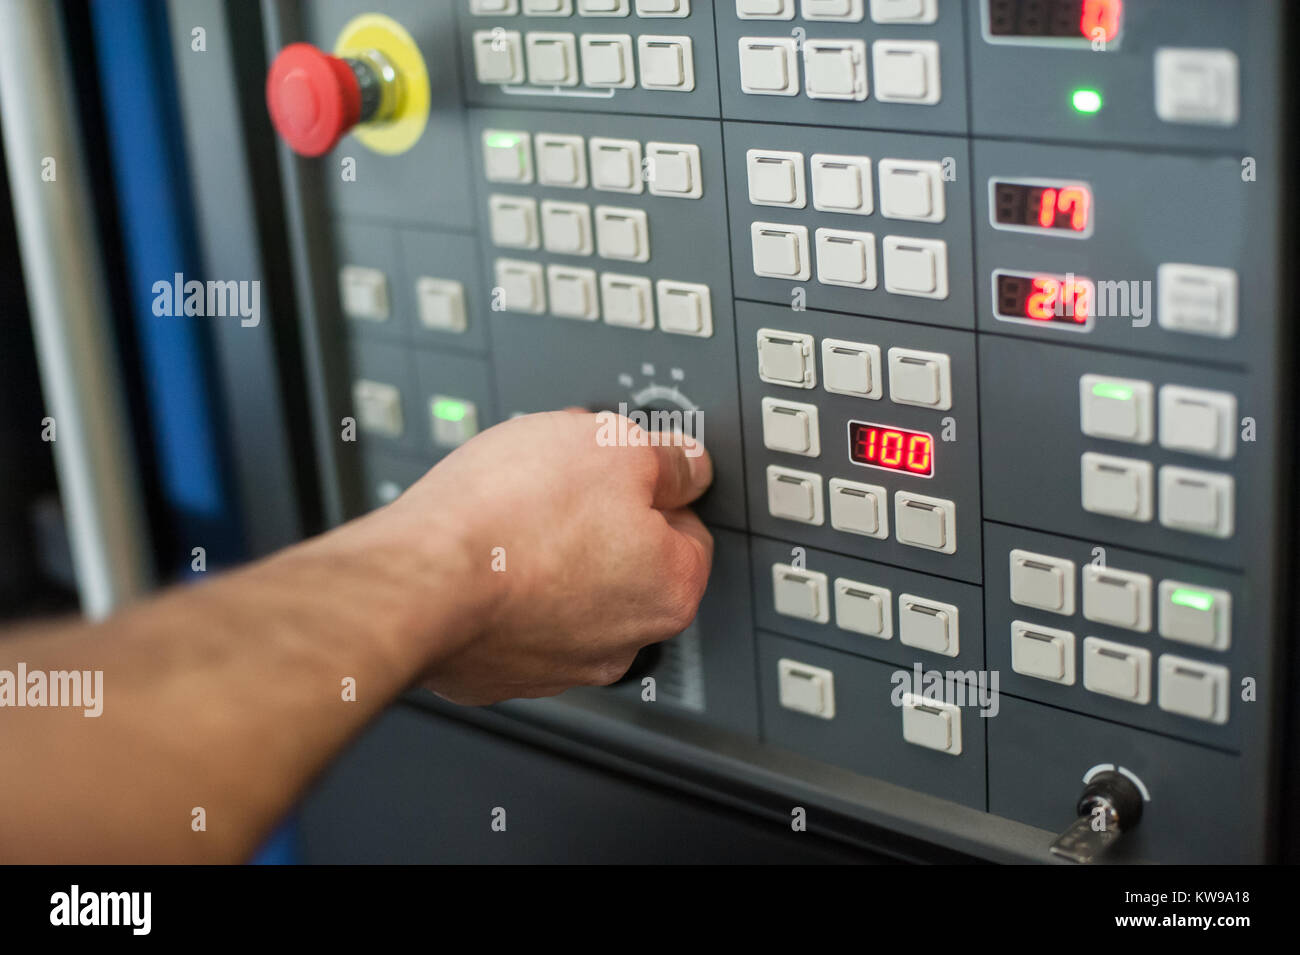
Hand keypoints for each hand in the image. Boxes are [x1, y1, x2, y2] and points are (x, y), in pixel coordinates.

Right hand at [379, 410, 713, 704]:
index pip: (690, 531)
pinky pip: (516, 619)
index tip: (623, 470)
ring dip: (551, 557)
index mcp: (669, 591)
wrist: (416, 581)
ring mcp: (558, 665)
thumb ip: (667, 459)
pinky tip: (483, 554)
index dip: (654, 488)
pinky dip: (505, 590)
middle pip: (629, 565)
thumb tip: (686, 465)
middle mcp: (623, 642)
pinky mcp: (499, 673)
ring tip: (512, 514)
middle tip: (561, 486)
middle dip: (601, 523)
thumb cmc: (510, 519)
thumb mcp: (612, 446)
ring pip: (570, 594)